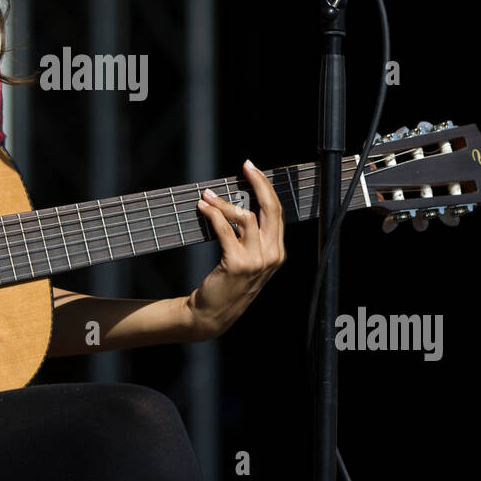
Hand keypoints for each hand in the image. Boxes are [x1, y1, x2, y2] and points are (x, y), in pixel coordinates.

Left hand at [187, 159, 286, 338]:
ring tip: (207, 195)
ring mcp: (256, 261)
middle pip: (270, 209)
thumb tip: (239, 202)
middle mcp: (272, 255)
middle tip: (246, 167)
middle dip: (258, 183)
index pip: (277, 212)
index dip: (266, 188)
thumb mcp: (248, 260)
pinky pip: (225, 230)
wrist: (213, 314)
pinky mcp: (236, 264)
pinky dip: (213, 214)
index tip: (253, 170)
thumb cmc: (228, 284)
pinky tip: (203, 207)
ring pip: (245, 216)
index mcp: (277, 252)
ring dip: (224, 202)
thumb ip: (251, 236)